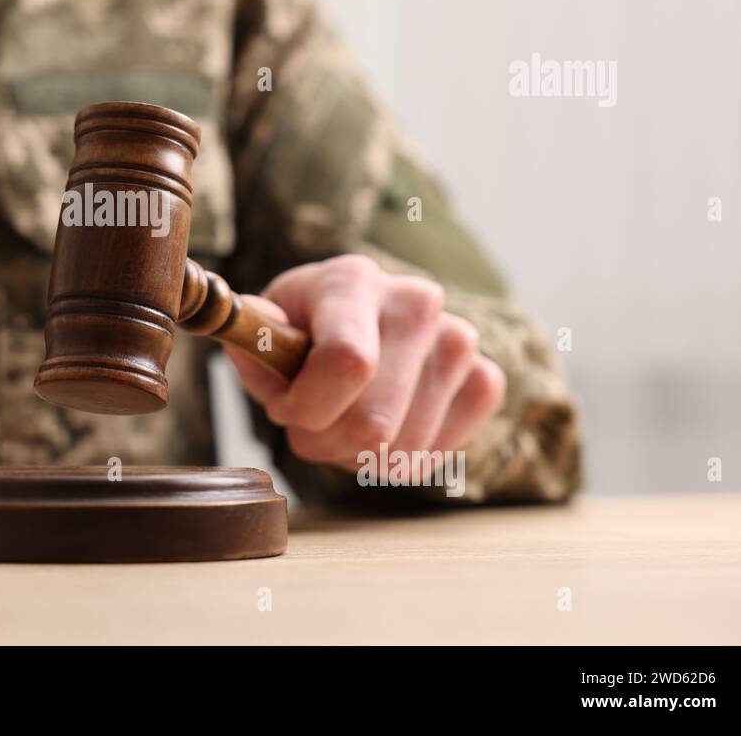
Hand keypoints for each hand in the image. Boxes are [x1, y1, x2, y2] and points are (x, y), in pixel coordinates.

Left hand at [224, 255, 505, 470]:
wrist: (364, 321)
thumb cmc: (306, 329)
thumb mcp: (267, 327)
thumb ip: (255, 337)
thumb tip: (262, 328)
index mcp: (353, 280)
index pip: (347, 362)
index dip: (307, 407)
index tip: (284, 409)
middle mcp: (416, 302)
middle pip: (373, 421)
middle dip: (326, 442)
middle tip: (310, 427)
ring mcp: (458, 339)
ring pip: (403, 448)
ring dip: (360, 457)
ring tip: (346, 422)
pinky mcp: (485, 378)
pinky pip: (439, 453)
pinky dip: (402, 459)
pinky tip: (384, 427)